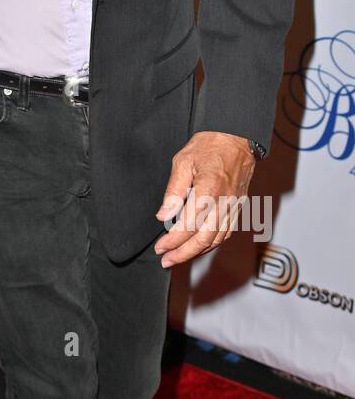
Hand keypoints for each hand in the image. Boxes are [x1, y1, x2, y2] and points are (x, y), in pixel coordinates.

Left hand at [153, 130, 255, 266]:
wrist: (236, 137)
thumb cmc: (208, 146)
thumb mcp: (182, 162)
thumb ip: (173, 191)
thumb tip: (163, 216)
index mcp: (208, 191)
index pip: (188, 226)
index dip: (173, 241)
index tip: (160, 248)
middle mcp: (224, 202)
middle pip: (204, 239)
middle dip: (183, 254)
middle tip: (166, 261)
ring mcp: (234, 206)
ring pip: (217, 239)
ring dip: (197, 252)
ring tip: (178, 257)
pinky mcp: (239, 207)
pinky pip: (226, 232)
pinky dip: (212, 244)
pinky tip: (198, 247)